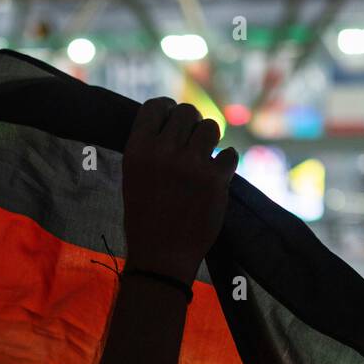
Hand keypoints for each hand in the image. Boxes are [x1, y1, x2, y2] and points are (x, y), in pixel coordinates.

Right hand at [121, 98, 238, 284]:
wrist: (161, 257)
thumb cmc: (145, 218)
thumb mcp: (134, 177)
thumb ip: (151, 147)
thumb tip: (173, 119)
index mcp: (137, 150)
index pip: (156, 106)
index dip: (168, 109)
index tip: (174, 119)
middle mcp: (163, 153)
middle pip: (187, 112)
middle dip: (192, 124)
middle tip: (192, 142)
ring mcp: (191, 165)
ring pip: (211, 127)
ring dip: (210, 140)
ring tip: (204, 158)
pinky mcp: (215, 180)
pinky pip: (230, 154)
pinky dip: (226, 164)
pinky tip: (217, 177)